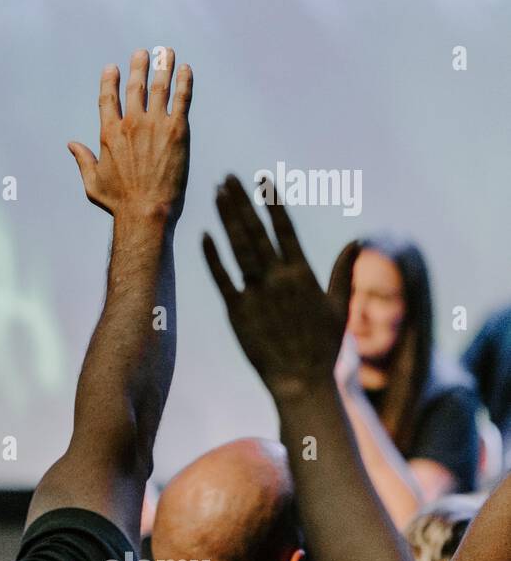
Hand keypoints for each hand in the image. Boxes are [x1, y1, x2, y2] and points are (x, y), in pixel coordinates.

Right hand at [69, 49, 191, 224]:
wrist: (146, 211)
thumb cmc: (118, 202)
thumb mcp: (92, 182)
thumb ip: (83, 159)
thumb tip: (71, 145)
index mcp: (109, 133)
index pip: (108, 97)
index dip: (110, 80)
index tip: (112, 67)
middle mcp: (131, 124)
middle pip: (136, 85)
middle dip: (139, 66)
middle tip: (142, 53)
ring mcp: (155, 124)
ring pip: (160, 86)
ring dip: (162, 65)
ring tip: (165, 52)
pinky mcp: (177, 130)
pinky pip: (182, 98)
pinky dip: (184, 81)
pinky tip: (185, 69)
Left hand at [203, 174, 358, 400]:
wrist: (301, 382)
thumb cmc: (322, 346)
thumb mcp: (338, 307)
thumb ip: (342, 272)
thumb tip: (357, 242)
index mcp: (302, 274)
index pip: (285, 229)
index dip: (272, 202)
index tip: (262, 179)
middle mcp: (278, 279)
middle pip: (255, 232)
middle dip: (241, 202)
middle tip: (227, 178)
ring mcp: (256, 293)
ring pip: (238, 248)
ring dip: (226, 219)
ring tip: (216, 195)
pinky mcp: (237, 311)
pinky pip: (222, 279)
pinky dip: (213, 257)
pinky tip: (204, 236)